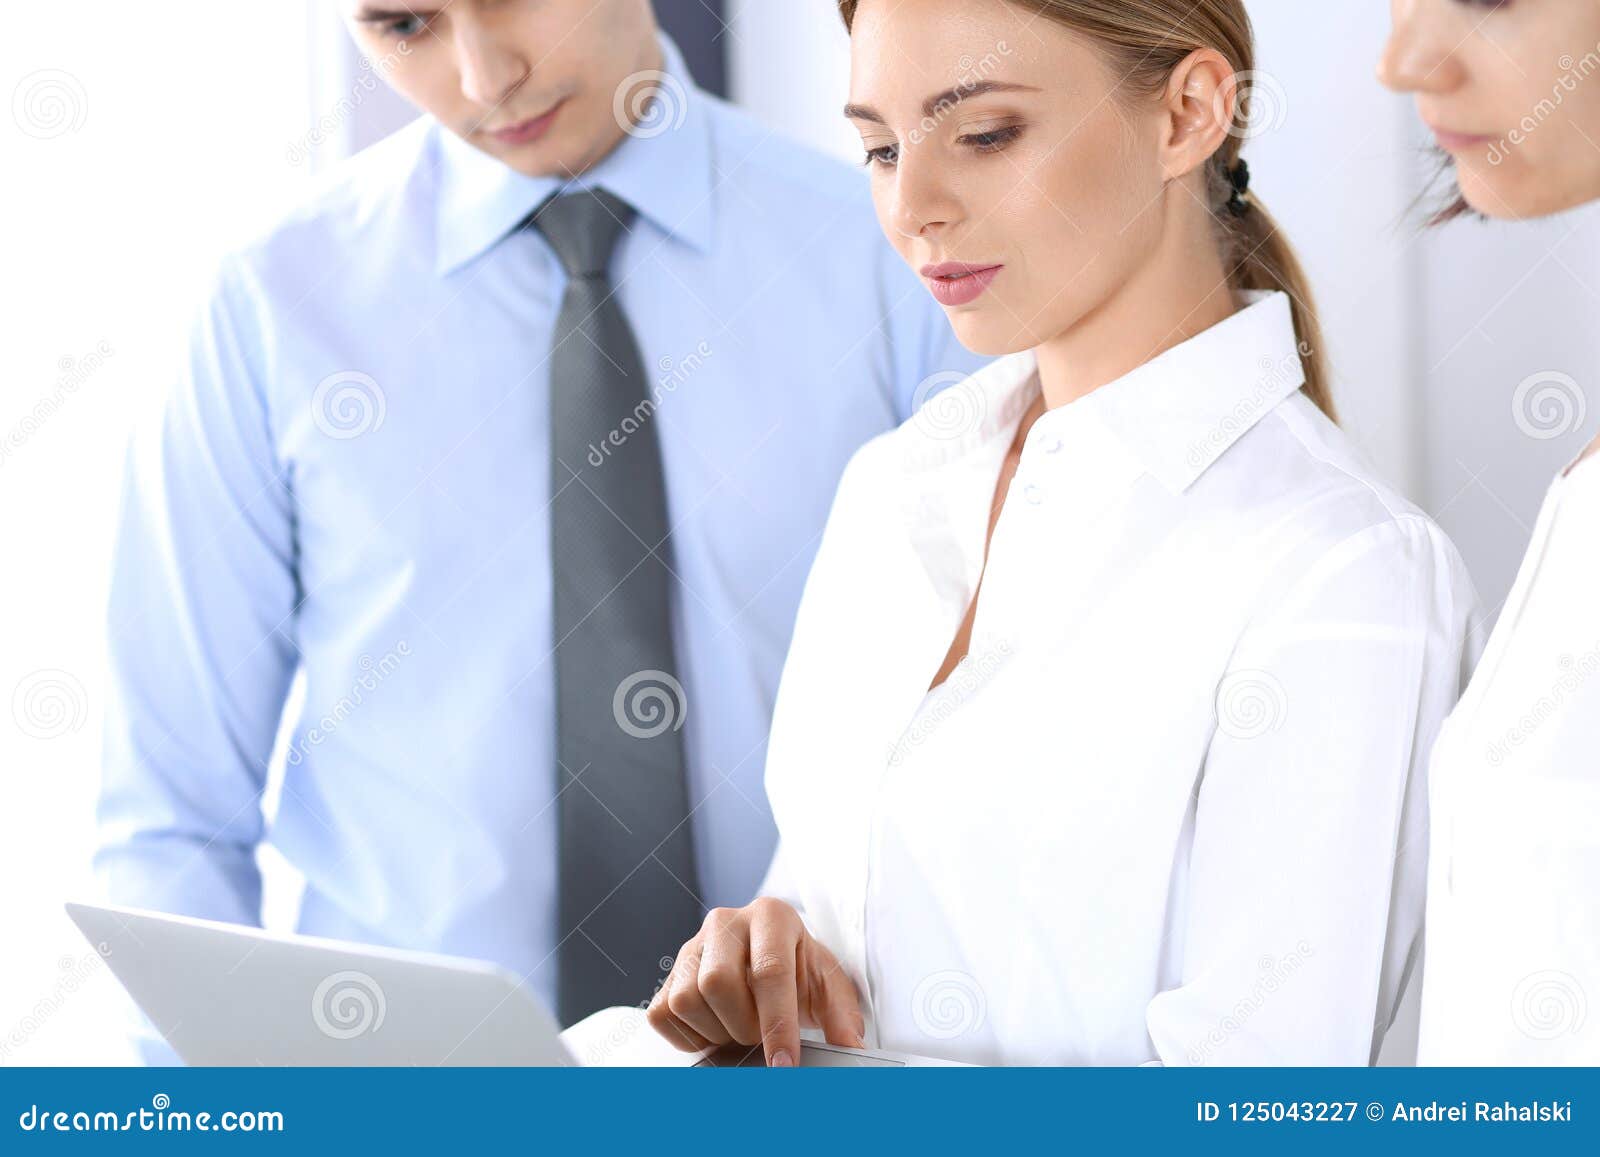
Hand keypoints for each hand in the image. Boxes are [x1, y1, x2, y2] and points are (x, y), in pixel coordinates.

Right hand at [646, 897, 864, 1065]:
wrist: (773, 961)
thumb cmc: (800, 970)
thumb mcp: (829, 984)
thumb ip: (843, 1014)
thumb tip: (848, 1045)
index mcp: (771, 915)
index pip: (769, 971)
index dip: (777, 1024)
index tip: (784, 1064)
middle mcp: (726, 922)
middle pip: (717, 983)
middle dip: (744, 1025)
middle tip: (762, 1036)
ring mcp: (692, 944)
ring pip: (686, 999)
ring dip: (716, 1031)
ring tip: (740, 1029)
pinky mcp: (670, 971)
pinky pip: (662, 1013)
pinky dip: (689, 1035)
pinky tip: (716, 1029)